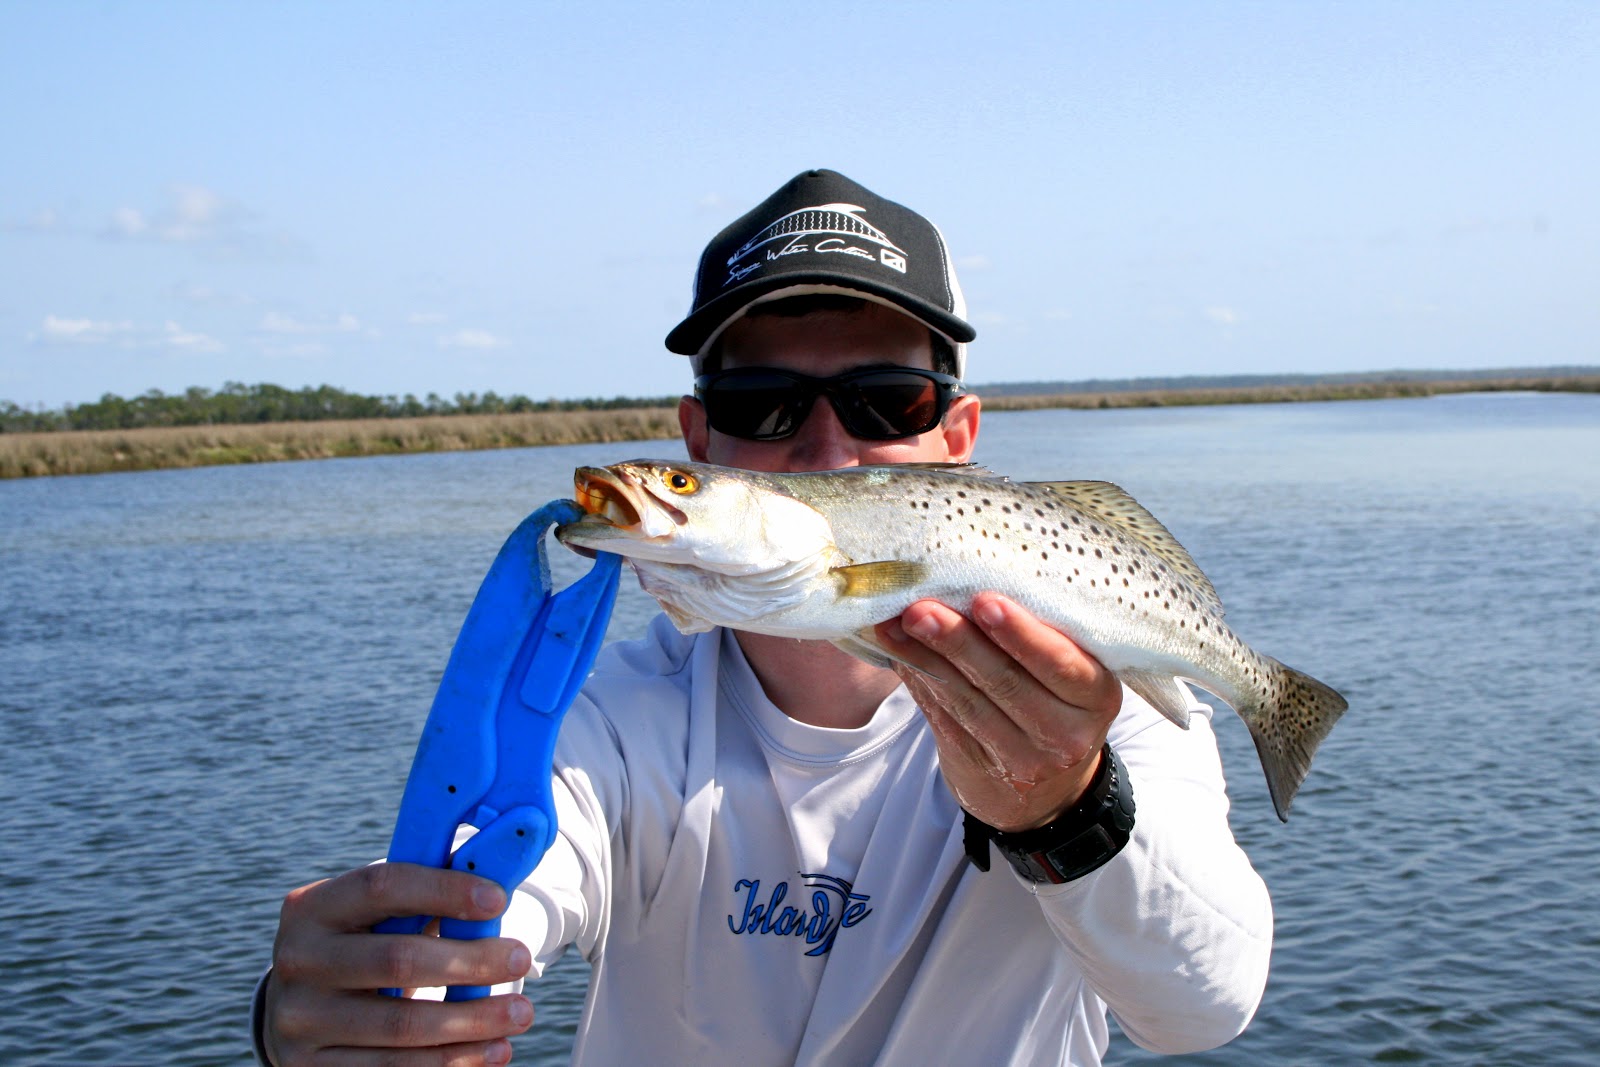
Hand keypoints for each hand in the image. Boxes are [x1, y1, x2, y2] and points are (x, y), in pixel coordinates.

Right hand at [265, 863, 533, 1065]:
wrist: (303, 1008)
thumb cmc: (362, 946)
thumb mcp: (374, 917)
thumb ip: (425, 900)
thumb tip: (501, 885)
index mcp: (313, 908)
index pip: (381, 886)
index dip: (443, 890)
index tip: (498, 900)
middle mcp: (299, 962)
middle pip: (397, 960)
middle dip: (470, 962)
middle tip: (522, 960)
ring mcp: (302, 1020)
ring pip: (401, 1026)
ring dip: (472, 1021)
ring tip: (520, 1013)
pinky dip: (450, 1062)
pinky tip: (490, 1050)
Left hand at [876, 592, 1121, 831]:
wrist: (1047, 782)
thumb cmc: (1057, 699)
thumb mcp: (1071, 673)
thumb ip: (1040, 635)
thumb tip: (971, 580)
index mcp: (1097, 696)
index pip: (1061, 664)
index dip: (1022, 634)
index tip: (984, 601)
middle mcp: (1065, 734)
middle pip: (1005, 682)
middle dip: (958, 641)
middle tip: (921, 608)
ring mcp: (1022, 758)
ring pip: (967, 701)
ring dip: (925, 658)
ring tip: (896, 623)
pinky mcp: (980, 766)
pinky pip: (943, 718)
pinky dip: (918, 680)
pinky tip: (897, 651)